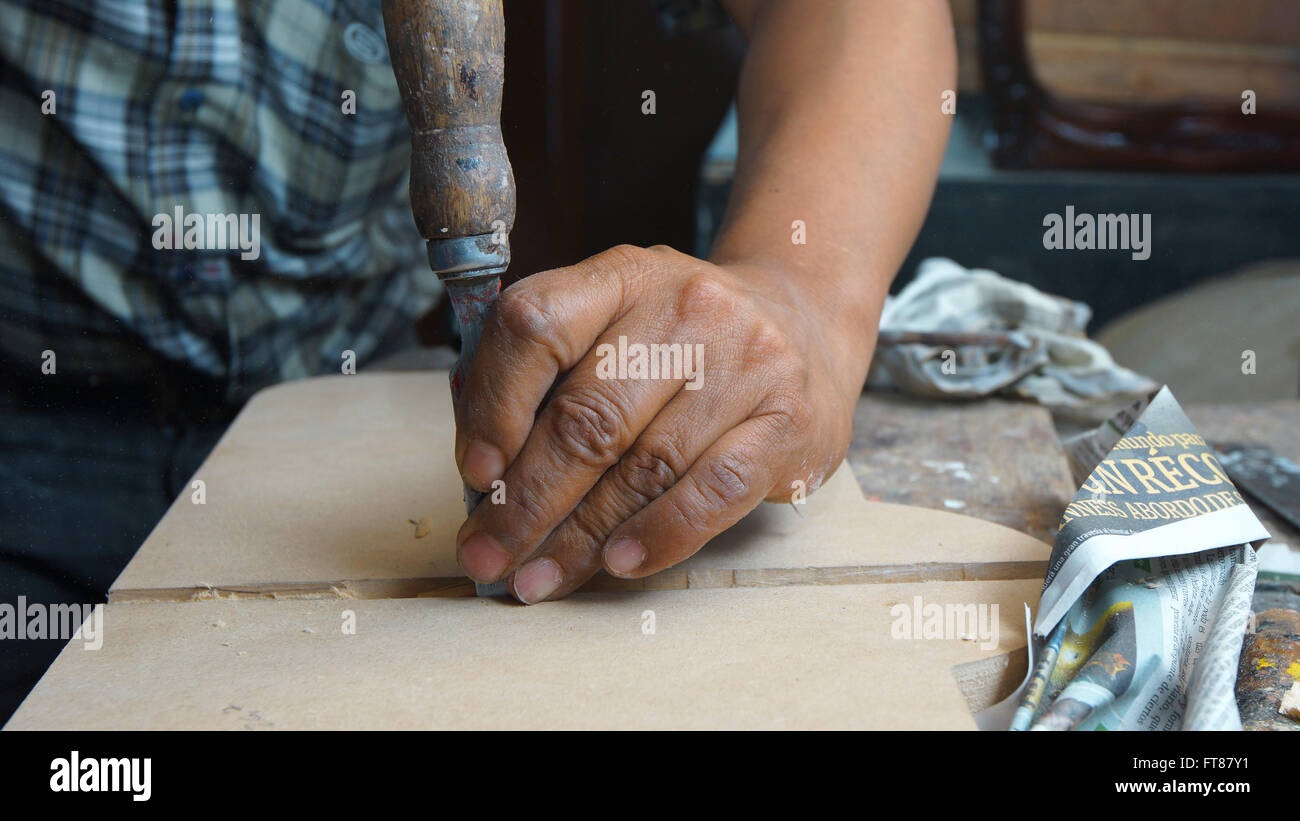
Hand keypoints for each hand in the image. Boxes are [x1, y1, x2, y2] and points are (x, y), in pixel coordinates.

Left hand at [452, 244, 871, 602]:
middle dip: (525, 501)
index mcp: (623, 275)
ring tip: (540, 578)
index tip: (476, 474)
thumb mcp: (619, 321)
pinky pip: (713, 490)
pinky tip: (620, 563)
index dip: (493, 405)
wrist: (807, 323)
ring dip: (581, 536)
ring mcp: (744, 360)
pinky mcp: (788, 419)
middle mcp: (684, 307)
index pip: (536, 325)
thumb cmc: (687, 341)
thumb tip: (485, 477)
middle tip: (488, 554)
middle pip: (586, 415)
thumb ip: (553, 375)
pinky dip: (661, 534)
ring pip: (643, 464)